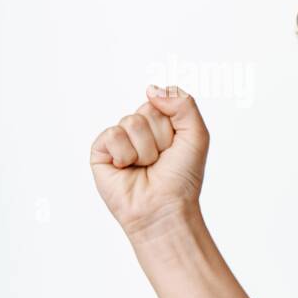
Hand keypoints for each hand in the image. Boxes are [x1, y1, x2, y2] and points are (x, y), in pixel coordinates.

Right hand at [90, 85, 209, 239]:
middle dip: (160, 138)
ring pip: (131, 122)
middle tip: (161, 160)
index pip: (163, 102)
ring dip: (145, 150)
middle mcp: (140, 130)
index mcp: (162, 124)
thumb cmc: (182, 178)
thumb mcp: (197, 136)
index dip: (174, 126)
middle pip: (147, 111)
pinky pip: (113, 135)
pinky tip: (126, 169)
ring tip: (146, 167)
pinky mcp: (100, 151)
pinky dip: (125, 154)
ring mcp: (119, 140)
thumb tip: (151, 89)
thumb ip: (184, 104)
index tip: (176, 147)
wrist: (164, 208)